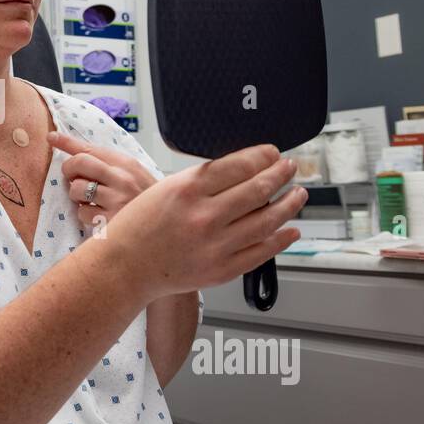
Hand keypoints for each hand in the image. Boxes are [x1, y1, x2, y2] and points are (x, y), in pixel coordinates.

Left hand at [46, 130, 157, 232]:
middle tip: (72, 177)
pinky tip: (98, 214)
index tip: (52, 137)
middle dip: (68, 170)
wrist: (170, 222)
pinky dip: (85, 214)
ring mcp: (117, 200)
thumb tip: (77, 154)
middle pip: (79, 163)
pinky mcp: (111, 221)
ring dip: (76, 195)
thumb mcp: (132, 173)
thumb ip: (107, 163)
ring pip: (76, 189)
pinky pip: (82, 212)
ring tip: (90, 199)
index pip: (90, 148)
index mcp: (126, 163)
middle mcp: (122, 178)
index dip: (67, 142)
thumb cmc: (145, 197)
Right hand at [94, 144, 307, 300]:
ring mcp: (215, 245)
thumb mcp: (165, 189)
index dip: (263, 156)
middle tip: (290, 168)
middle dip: (281, 175)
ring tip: (298, 195)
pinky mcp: (221, 270)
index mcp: (187, 189)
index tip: (273, 153)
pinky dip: (281, 240)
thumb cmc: (139, 227)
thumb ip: (202, 180)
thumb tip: (243, 170)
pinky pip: (261, 252)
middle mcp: (204, 216)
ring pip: (267, 220)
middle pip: (258, 189)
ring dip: (289, 205)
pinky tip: (290, 230)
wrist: (124, 266)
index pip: (239, 165)